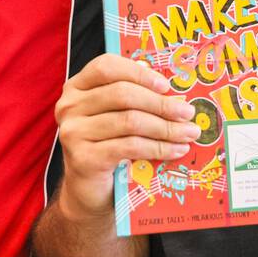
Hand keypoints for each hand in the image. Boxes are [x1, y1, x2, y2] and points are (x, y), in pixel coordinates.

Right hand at [55, 54, 199, 219]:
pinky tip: (175, 150)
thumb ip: (133, 98)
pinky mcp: (84, 158)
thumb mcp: (115, 116)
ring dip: (165, 128)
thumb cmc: (107, 146)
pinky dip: (158, 148)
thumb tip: (172, 91)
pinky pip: (130, 147)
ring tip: (188, 133)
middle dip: (161, 103)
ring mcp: (74, 132)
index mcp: (77, 87)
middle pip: (122, 94)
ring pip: (130, 121)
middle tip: (187, 112)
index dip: (139, 73)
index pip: (106, 66)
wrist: (89, 190)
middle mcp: (70, 106)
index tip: (167, 86)